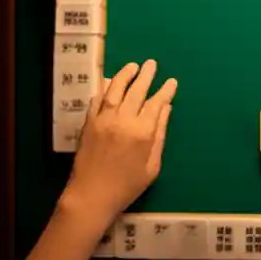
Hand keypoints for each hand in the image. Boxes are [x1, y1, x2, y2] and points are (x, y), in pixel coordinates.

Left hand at [61, 60, 176, 226]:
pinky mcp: (89, 123)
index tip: (171, 81)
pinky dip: (105, 89)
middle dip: (146, 76)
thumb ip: (159, 135)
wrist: (91, 195)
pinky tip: (110, 83)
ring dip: (125, 75)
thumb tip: (166, 110)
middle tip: (151, 64)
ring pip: (115, 90)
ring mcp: (103, 120)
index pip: (156, 103)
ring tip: (133, 65)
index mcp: (142, 132)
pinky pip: (97, 100)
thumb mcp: (152, 165)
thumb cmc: (127, 186)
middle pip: (136, 91)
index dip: (165, 91)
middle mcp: (123, 120)